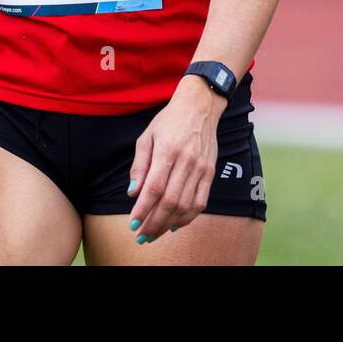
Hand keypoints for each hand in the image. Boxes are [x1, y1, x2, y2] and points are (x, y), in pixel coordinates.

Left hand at [126, 75, 226, 241]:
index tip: (133, 223)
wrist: (200, 106)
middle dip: (154, 222)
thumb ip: (139, 165)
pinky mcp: (210, 172)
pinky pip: (201, 202)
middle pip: (169, 200)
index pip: (154, 187)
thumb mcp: (147, 136)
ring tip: (155, 233)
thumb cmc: (169, 120)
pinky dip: (187, 217)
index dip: (143, 208)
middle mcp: (186, 160)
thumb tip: (133, 193)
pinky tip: (174, 224)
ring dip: (168, 223)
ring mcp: (201, 168)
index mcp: (167, 150)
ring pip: (185, 205)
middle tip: (142, 235)